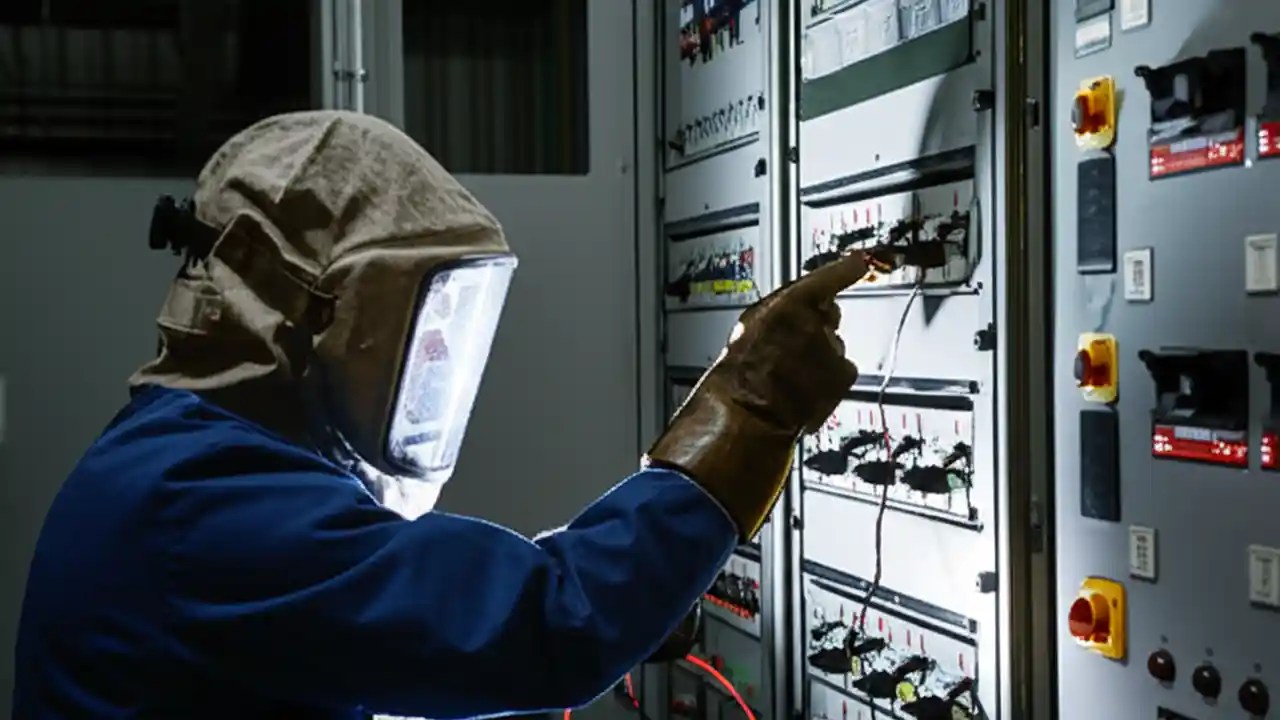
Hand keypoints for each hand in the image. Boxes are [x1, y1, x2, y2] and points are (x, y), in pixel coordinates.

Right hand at [645, 254, 868, 540]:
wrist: (747, 414)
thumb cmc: (738, 377)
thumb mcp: (749, 330)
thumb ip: (779, 316)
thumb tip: (797, 314)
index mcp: (786, 305)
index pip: (824, 279)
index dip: (844, 269)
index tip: (858, 262)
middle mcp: (813, 322)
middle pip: (828, 316)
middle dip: (818, 328)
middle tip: (794, 351)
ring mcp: (831, 348)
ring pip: (833, 347)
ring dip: (820, 358)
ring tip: (792, 378)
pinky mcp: (843, 372)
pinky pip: (842, 371)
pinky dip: (830, 380)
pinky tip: (806, 389)